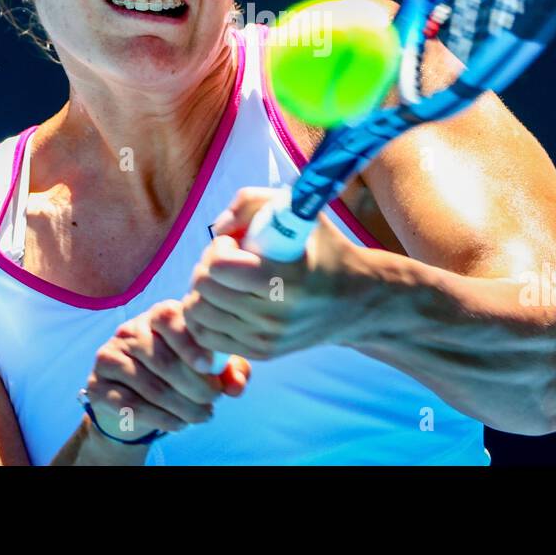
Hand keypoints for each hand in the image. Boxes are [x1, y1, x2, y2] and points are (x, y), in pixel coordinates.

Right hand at [85, 298, 251, 441]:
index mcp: (158, 315)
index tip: (210, 366)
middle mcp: (130, 331)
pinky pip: (131, 405)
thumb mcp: (208, 367)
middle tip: (214, 402)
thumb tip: (237, 384)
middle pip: (163, 359)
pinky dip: (162, 418)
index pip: (169, 317)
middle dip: (195, 386)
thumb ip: (229, 370)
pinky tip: (180, 425)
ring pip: (150, 386)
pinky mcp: (97, 385)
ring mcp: (110, 356)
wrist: (136, 400)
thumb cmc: (181, 374)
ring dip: (183, 407)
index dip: (190, 342)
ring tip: (204, 416)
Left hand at [183, 186, 375, 361]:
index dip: (218, 249)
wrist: (356, 301)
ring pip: (199, 315)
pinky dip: (204, 317)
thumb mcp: (301, 212)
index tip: (235, 243)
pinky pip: (207, 337)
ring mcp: (265, 339)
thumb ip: (253, 202)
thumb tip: (219, 227)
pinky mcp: (260, 353)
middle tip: (225, 260)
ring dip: (202, 292)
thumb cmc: (325, 251)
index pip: (220, 268)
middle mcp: (274, 315)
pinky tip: (221, 302)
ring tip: (222, 281)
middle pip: (204, 289)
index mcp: (286, 279)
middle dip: (206, 267)